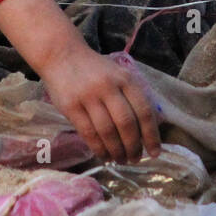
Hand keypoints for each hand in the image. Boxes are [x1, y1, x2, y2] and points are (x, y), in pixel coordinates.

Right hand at [36, 42, 160, 163]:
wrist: (61, 55)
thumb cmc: (94, 70)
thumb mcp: (118, 74)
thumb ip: (131, 96)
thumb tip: (146, 130)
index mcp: (125, 79)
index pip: (143, 111)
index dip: (151, 135)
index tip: (154, 152)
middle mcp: (108, 86)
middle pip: (126, 124)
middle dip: (133, 146)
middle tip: (134, 159)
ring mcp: (88, 96)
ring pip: (107, 131)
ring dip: (116, 151)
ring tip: (120, 160)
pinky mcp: (71, 106)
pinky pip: (88, 133)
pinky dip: (98, 148)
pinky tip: (104, 156)